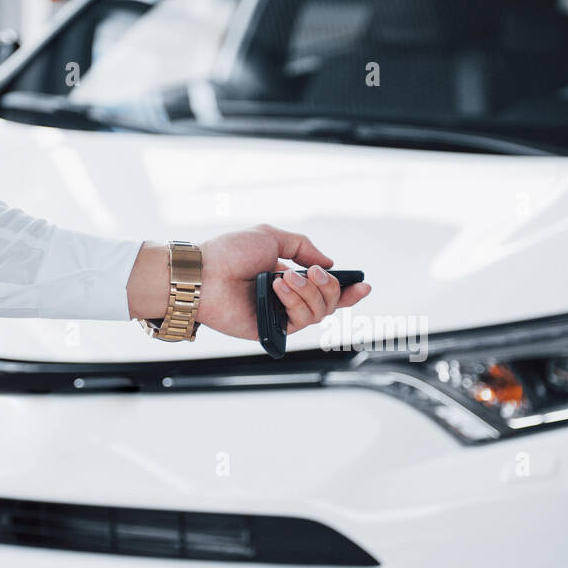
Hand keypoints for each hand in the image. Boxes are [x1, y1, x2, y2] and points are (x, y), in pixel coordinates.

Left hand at [127, 225, 370, 340]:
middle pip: (329, 302)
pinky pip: (300, 322)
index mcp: (289, 277)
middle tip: (313, 273)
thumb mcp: (272, 237)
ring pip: (319, 313)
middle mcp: (287, 299)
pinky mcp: (272, 331)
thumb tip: (329, 264)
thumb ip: (303, 247)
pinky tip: (277, 288)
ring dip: (308, 293)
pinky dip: (294, 303)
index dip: (348, 290)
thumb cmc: (229, 253)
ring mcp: (280, 316)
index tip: (364, 285)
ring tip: (283, 280)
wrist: (204, 274)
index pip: (325, 288)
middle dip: (330, 287)